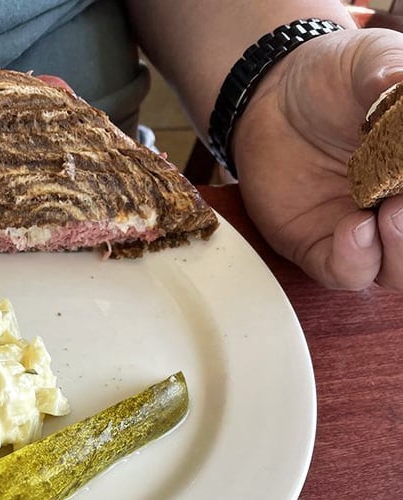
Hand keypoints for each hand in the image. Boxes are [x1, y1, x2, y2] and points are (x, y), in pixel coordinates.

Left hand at [233, 27, 402, 290]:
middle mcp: (402, 206)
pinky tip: (354, 228)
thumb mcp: (374, 63)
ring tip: (390, 214)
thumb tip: (401, 87)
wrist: (273, 96)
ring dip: (401, 250)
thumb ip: (394, 78)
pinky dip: (356, 259)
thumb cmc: (334, 78)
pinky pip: (348, 273)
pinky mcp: (323, 249)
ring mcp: (368, 233)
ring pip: (399, 271)